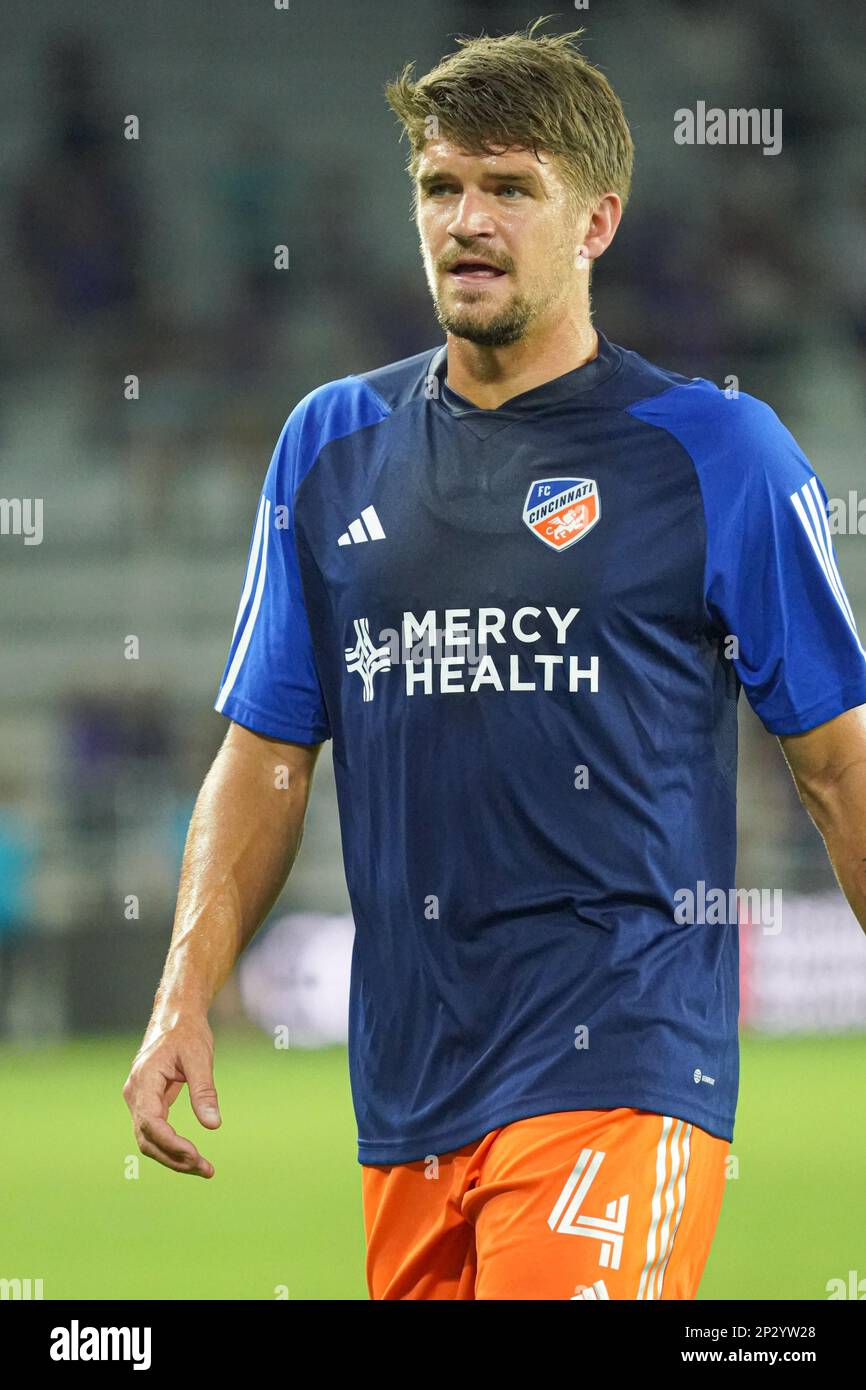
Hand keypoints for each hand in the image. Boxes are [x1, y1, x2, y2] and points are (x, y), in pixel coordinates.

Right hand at [123, 1013, 220, 1177]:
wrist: (176, 1016)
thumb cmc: (188, 1033)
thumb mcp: (200, 1058)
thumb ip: (204, 1092)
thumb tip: (213, 1125)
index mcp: (144, 1080)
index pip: (151, 1123)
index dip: (171, 1143)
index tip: (196, 1155)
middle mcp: (135, 1093)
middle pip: (147, 1138)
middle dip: (174, 1158)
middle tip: (206, 1169)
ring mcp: (138, 1099)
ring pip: (149, 1139)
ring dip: (173, 1157)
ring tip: (203, 1168)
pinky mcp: (148, 1102)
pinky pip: (156, 1131)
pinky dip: (172, 1145)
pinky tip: (192, 1156)